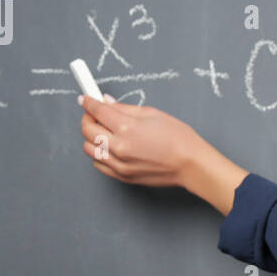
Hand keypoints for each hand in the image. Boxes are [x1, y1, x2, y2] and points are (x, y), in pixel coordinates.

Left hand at [78, 94, 249, 214]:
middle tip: (94, 114)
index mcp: (127, 128)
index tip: (85, 99)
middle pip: (87, 129)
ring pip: (89, 148)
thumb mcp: (152, 114)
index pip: (97, 111)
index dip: (88, 102)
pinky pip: (99, 163)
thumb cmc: (178, 138)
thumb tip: (107, 103)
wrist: (191, 164)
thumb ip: (125, 109)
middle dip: (87, 118)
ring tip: (104, 132)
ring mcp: (119, 164)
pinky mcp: (122, 176)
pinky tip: (110, 147)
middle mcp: (119, 147)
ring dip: (92, 137)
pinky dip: (99, 153)